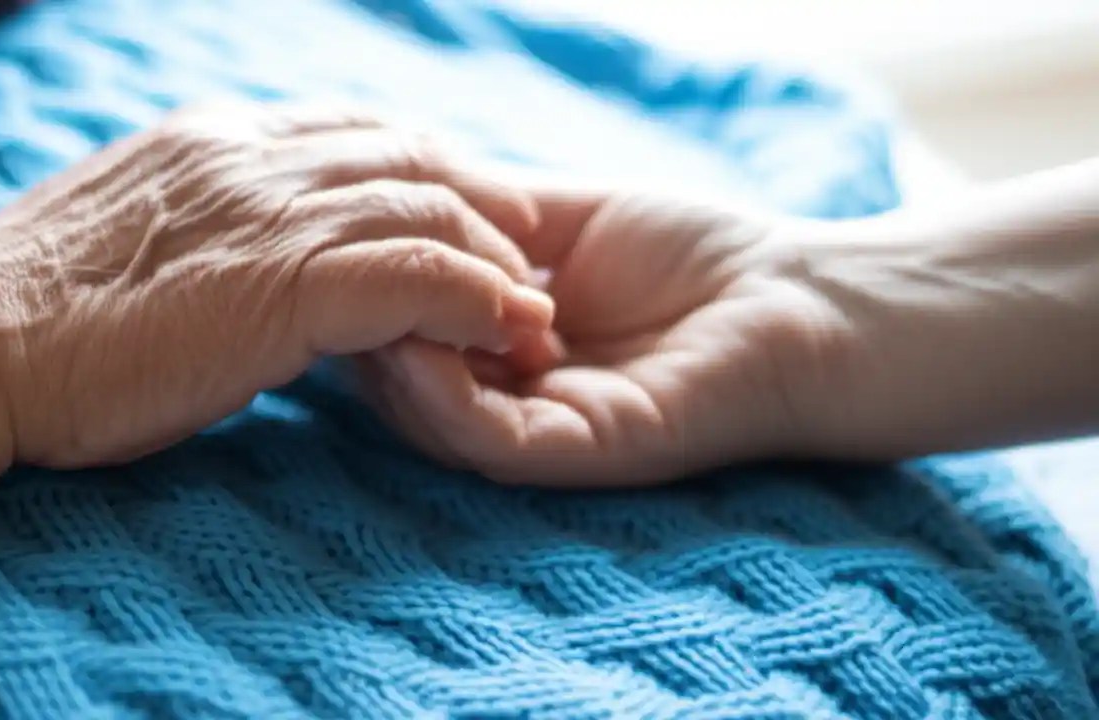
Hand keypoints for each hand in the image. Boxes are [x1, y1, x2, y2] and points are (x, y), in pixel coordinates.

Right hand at [0, 102, 553, 468]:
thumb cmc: (40, 314)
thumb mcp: (137, 233)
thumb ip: (212, 219)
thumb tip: (256, 246)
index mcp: (221, 140)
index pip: (360, 132)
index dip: (432, 167)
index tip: (472, 207)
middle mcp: (255, 158)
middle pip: (412, 159)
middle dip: (485, 201)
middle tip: (526, 250)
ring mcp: (270, 214)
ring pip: (428, 209)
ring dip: (493, 259)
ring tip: (529, 307)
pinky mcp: (282, 285)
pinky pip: (415, 274)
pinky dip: (473, 298)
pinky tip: (503, 328)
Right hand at [361, 188, 860, 485]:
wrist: (799, 295)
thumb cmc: (701, 257)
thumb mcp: (574, 218)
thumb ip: (496, 218)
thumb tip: (411, 197)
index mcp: (510, 349)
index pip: (411, 336)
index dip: (371, 296)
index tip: (340, 251)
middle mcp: (517, 398)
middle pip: (404, 386)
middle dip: (366, 333)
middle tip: (338, 284)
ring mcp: (547, 432)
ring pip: (432, 422)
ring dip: (391, 364)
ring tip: (369, 310)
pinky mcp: (583, 450)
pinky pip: (489, 438)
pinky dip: (441, 396)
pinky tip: (419, 345)